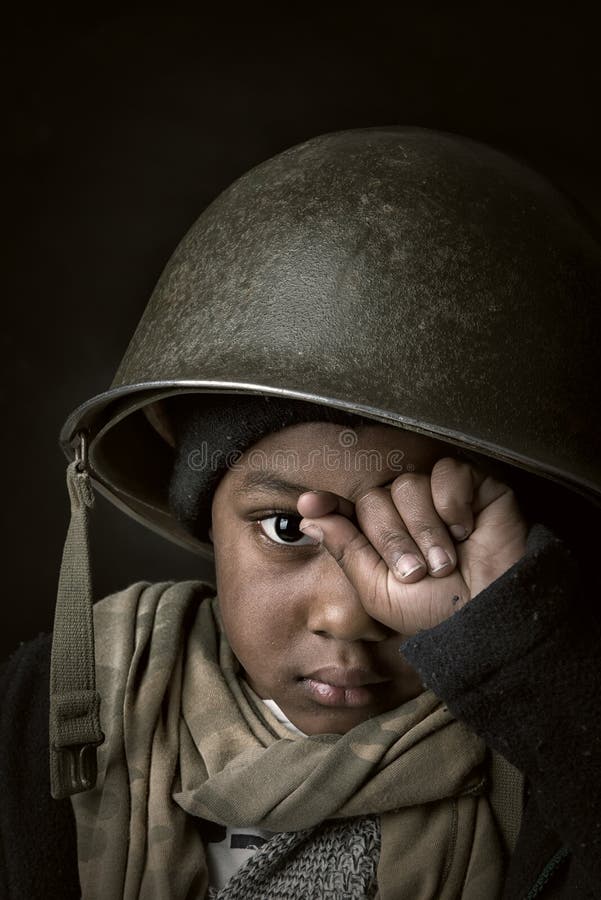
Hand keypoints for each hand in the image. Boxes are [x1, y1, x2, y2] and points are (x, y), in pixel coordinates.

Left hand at [297, 457, 527, 636]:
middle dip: (393, 541)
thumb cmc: (437, 609)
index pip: (347, 506)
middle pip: (375, 498)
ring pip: (408, 487)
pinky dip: (453, 506)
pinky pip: (446, 474)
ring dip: (425, 531)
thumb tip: (307, 516)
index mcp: (379, 535)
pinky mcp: (471, 483)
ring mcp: (436, 494)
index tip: (308, 503)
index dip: (328, 503)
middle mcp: (404, 510)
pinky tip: (466, 530)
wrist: (488, 613)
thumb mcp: (378, 590)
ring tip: (445, 562)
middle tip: (417, 572)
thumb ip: (345, 550)